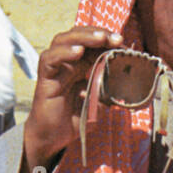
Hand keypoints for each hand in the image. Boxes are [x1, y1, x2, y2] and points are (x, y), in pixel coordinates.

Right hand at [22, 25, 122, 172]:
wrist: (52, 138)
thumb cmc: (73, 120)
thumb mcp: (97, 104)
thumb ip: (108, 93)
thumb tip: (128, 86)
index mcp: (79, 66)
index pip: (92, 44)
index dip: (107, 40)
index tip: (123, 43)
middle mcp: (66, 63)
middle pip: (78, 36)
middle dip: (98, 33)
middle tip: (116, 38)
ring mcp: (54, 69)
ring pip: (63, 41)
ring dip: (83, 37)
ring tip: (100, 38)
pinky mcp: (44, 78)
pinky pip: (50, 59)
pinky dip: (63, 53)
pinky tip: (78, 52)